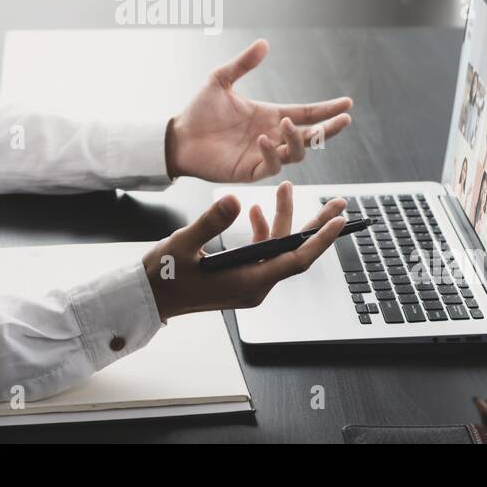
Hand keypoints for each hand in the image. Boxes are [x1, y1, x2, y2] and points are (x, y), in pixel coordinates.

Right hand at [141, 181, 346, 321]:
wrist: (148, 297)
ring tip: (285, 189)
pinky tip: (253, 209)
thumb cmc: (163, 277)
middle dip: (316, 226)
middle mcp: (255, 285)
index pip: (295, 260)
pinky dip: (262, 230)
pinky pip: (261, 252)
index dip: (320, 240)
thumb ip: (211, 222)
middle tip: (339, 204)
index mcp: (248, 282)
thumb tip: (236, 198)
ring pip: (278, 248)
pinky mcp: (240, 276)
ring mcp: (248, 282)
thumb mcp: (184, 245)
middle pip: (294, 253)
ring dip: (282, 219)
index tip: (338, 221)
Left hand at [165, 39, 351, 181]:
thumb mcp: (221, 80)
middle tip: (343, 120)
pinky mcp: (250, 171)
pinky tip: (262, 138)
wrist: (177, 136)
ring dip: (297, 139)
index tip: (347, 103)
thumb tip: (264, 43)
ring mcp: (263, 155)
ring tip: (285, 122)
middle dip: (329, 129)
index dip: (327, 110)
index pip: (306, 113)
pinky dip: (271, 152)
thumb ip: (244, 64)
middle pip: (311, 136)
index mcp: (269, 115)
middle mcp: (272, 136)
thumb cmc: (199, 110)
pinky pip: (270, 164)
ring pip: (296, 152)